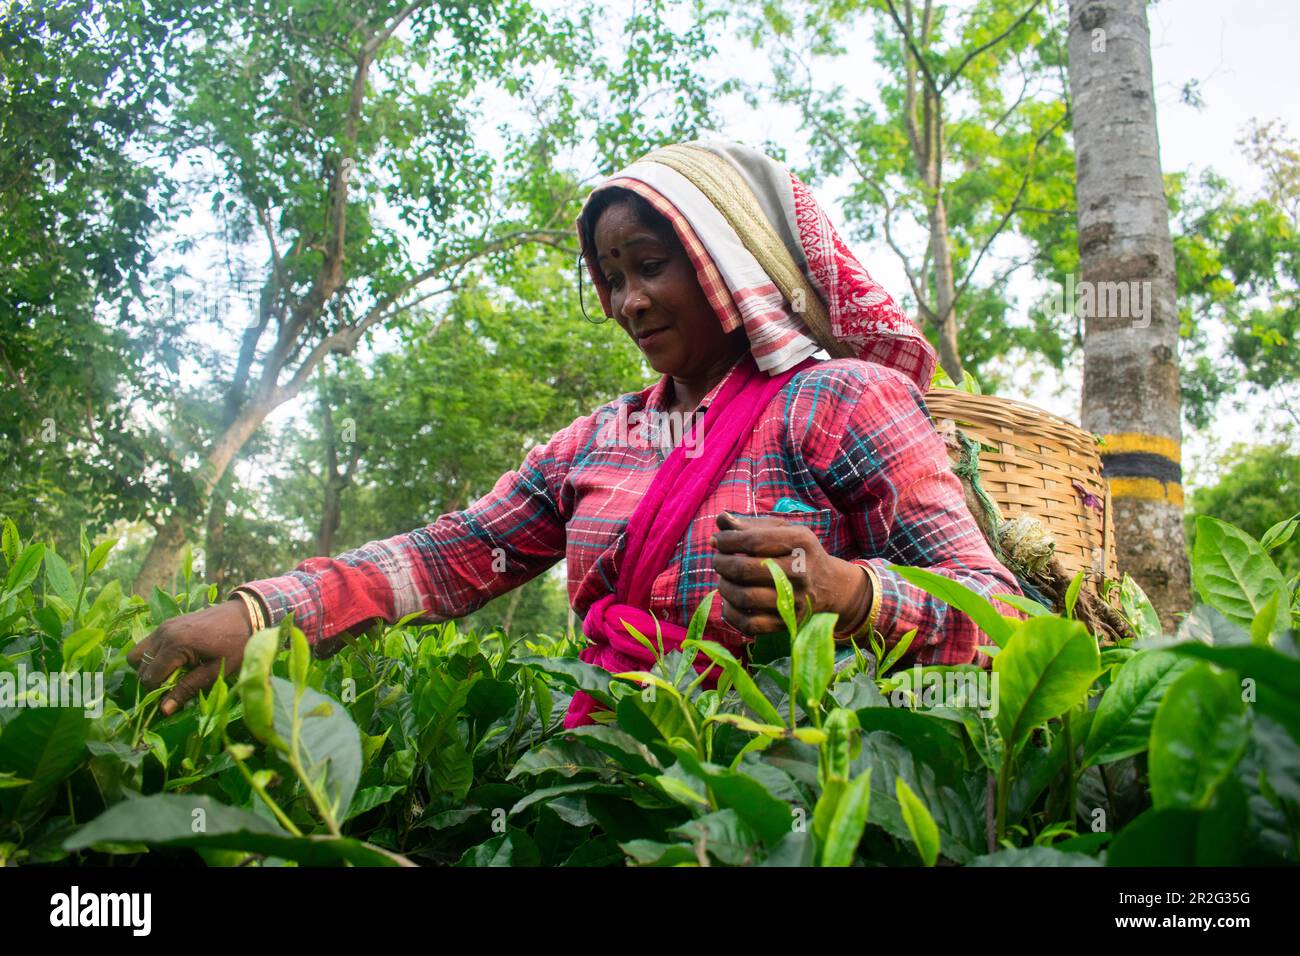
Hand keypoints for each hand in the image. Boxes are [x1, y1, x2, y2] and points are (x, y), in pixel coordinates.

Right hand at [126, 600, 254, 716]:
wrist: (245, 616)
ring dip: (149, 668)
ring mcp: (163, 626)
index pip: (150, 678)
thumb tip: (163, 710)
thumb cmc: (236, 645)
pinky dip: (154, 656)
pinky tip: (175, 661)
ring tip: (172, 673)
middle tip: (175, 685)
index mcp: (175, 645)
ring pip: (137, 655)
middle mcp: (163, 633)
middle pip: (140, 667)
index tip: (174, 697)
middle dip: (153, 681)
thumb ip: (188, 689)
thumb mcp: (216, 672)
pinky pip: (147, 645)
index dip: (158, 693)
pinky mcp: (166, 624)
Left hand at [710, 511, 870, 636]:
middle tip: (718, 560)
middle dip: (721, 563)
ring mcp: (795, 600)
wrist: (829, 585)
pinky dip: (731, 613)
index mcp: (800, 542)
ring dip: (723, 586)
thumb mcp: (783, 531)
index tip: (717, 540)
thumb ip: (751, 525)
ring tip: (723, 578)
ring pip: (744, 597)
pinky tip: (729, 601)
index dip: (727, 540)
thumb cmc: (798, 552)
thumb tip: (720, 520)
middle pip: (744, 569)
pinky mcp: (788, 623)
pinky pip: (749, 623)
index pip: (752, 541)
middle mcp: (800, 571)